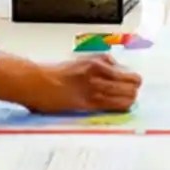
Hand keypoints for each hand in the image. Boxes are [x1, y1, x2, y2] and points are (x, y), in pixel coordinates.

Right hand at [0, 54, 141, 113]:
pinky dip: (121, 107)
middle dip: (133, 90)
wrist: (36, 82)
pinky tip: (120, 108)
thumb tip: (115, 70)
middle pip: (133, 82)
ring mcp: (96, 86)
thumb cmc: (54, 74)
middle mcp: (101, 70)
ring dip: (129, 100)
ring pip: (128, 95)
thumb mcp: (81, 61)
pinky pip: (115, 105)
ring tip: (124, 103)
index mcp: (99, 60)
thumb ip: (100, 65)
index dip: (131, 81)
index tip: (128, 86)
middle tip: (128, 96)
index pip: (129, 72)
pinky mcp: (89, 101)